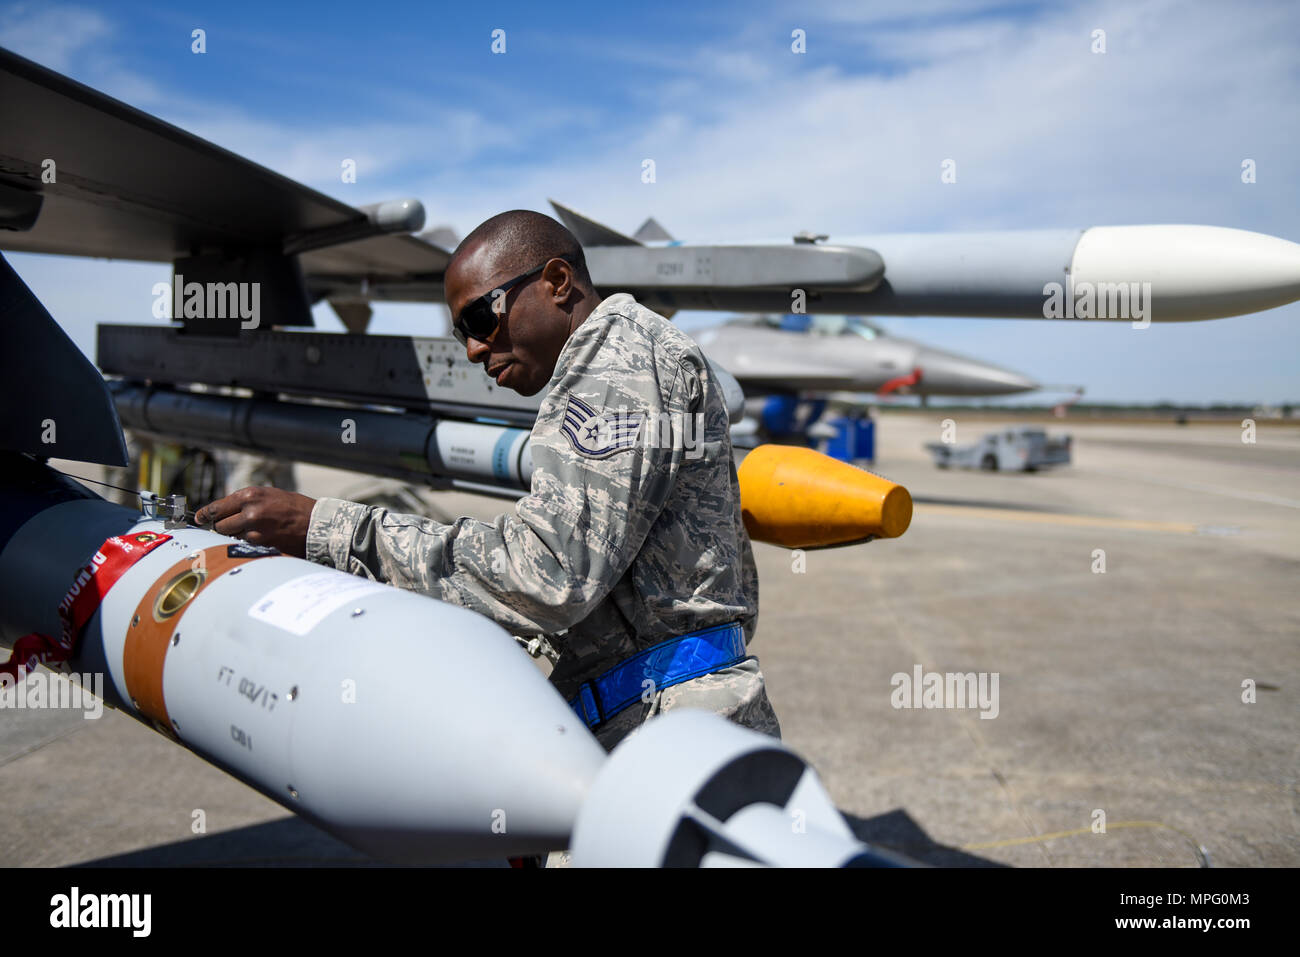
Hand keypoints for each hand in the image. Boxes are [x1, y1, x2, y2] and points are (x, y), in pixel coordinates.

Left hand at [196, 487, 316, 557]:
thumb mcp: (269, 495)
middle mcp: (249, 511)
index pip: (216, 507)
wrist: (318, 523)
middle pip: (220, 524)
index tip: (198, 519)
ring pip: (231, 536)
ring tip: (254, 532)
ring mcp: (254, 530)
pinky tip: (261, 539)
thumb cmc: (295, 508)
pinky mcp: (261, 545)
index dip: (205, 514)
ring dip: (236, 536)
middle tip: (233, 527)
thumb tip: (224, 511)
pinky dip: (248, 544)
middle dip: (223, 526)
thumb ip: (246, 502)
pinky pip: (244, 545)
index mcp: (250, 495)